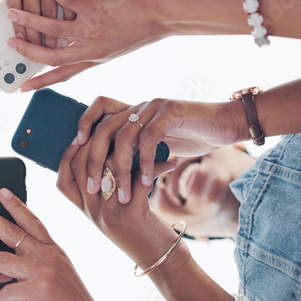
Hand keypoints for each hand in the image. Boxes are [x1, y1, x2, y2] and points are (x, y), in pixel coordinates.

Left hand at [0, 190, 127, 300]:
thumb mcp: (59, 279)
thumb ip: (41, 267)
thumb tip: (16, 263)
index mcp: (55, 252)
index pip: (33, 222)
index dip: (16, 205)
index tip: (1, 192)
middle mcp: (49, 257)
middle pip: (13, 231)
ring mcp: (44, 273)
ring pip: (3, 258)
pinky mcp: (38, 292)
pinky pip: (7, 291)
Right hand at [7, 0, 167, 90]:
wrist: (159, 19)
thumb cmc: (139, 31)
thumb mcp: (113, 48)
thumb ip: (91, 48)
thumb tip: (70, 41)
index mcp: (92, 60)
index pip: (60, 74)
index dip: (40, 82)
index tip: (23, 88)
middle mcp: (89, 49)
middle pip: (50, 55)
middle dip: (26, 50)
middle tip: (10, 42)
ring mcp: (91, 30)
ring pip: (52, 30)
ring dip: (29, 20)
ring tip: (13, 12)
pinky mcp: (95, 11)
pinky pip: (66, 1)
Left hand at [7, 0, 92, 47]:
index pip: (12, 2)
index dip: (16, 24)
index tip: (18, 40)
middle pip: (29, 11)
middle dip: (33, 36)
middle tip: (35, 54)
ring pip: (48, 9)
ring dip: (52, 32)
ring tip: (54, 48)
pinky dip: (70, 16)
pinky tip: (73, 28)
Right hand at [56, 142, 187, 271]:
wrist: (160, 261)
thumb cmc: (139, 231)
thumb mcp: (112, 212)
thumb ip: (103, 190)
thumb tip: (106, 151)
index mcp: (86, 211)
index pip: (62, 180)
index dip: (68, 155)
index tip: (82, 136)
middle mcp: (93, 212)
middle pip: (82, 167)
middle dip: (97, 142)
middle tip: (119, 129)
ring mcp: (110, 214)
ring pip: (109, 167)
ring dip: (132, 149)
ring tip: (149, 140)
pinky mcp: (132, 215)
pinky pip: (140, 178)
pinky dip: (156, 166)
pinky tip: (169, 162)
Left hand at [67, 96, 243, 204]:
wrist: (225, 124)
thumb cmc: (191, 136)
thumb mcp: (158, 143)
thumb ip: (137, 148)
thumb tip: (111, 171)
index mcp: (132, 110)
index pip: (98, 109)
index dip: (83, 127)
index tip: (75, 155)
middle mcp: (139, 105)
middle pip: (103, 128)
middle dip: (94, 160)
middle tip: (94, 189)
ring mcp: (154, 106)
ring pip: (124, 137)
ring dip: (121, 169)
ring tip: (123, 195)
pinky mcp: (171, 112)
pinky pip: (149, 139)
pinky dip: (145, 164)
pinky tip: (146, 183)